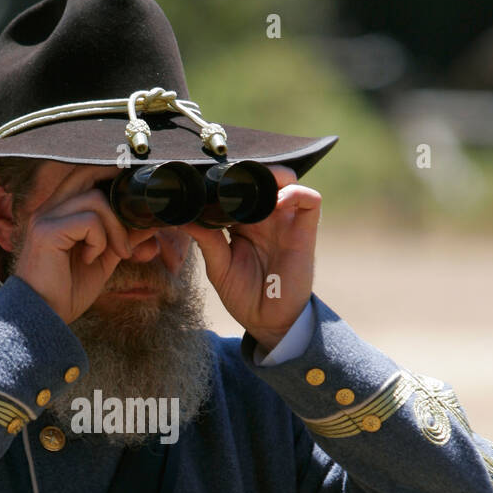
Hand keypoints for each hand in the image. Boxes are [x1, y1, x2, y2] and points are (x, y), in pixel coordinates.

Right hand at [10, 165, 159, 323]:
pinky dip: (99, 241)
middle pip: (90, 172)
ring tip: (117, 254)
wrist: (44, 317)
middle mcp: (49, 207)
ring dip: (116, 229)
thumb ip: (122, 236)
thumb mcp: (103, 258)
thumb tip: (150, 221)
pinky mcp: (47, 232)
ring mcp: (45, 217)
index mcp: (59, 210)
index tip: (134, 194)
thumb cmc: (67, 290)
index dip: (112, 174)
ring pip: (96, 200)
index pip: (86, 173)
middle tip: (136, 217)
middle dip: (119, 192)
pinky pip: (89, 222)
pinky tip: (90, 259)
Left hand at [184, 171, 320, 352]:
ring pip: (286, 180)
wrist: (268, 322)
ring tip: (254, 181)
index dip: (227, 180)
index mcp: (243, 221)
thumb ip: (206, 240)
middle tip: (230, 172)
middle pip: (262, 178)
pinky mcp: (305, 231)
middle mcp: (266, 217)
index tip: (208, 176)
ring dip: (272, 175)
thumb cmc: (244, 295)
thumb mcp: (219, 266)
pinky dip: (295, 193)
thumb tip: (182, 217)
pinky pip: (309, 199)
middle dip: (248, 170)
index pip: (238, 189)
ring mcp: (286, 222)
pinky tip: (277, 202)